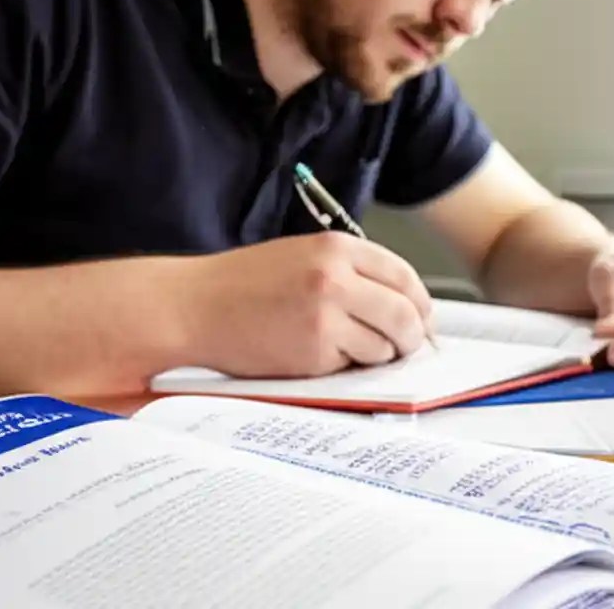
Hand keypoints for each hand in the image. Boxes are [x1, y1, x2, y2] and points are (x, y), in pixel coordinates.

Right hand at [179, 232, 433, 377]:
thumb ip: (350, 273)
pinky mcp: (314, 352)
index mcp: (336, 247)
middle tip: (404, 346)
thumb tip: (399, 304)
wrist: (192, 307)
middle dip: (411, 336)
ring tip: (346, 348)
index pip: (404, 275)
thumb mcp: (301, 257)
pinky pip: (353, 366)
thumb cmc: (241, 285)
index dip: (419, 302)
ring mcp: (327, 316)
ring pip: (385, 346)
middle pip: (406, 314)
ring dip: (376, 355)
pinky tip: (318, 355)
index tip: (421, 318)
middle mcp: (336, 277)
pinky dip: (345, 367)